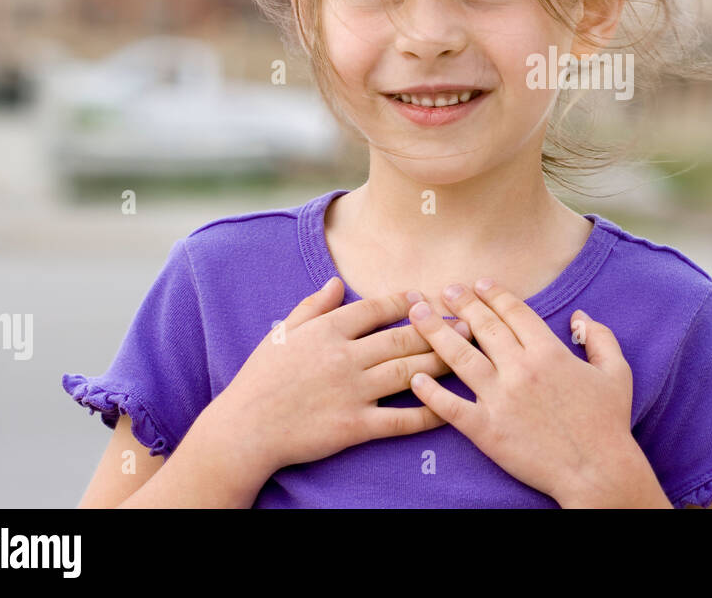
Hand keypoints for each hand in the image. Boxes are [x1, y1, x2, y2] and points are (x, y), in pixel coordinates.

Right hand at [208, 276, 471, 474]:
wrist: (244, 430)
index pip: (376, 308)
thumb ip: (312, 307)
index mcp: (327, 330)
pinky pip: (401, 418)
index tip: (426, 298)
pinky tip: (450, 404)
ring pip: (409, 371)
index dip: (405, 302)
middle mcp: (344, 357)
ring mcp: (352, 392)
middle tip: (466, 321)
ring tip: (467, 351)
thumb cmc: (260, 379)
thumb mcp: (282, 333)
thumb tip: (336, 281)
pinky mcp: (354, 426)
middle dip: (438, 328)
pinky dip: (428, 410)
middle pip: (402, 337)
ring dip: (443, 360)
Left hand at [405, 277, 669, 506]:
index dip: (495, 295)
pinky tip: (414, 379)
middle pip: (483, 326)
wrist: (597, 471)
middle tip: (444, 290)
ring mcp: (499, 399)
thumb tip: (579, 316)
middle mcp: (520, 369)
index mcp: (549, 352)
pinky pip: (450, 407)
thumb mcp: (616, 371)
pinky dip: (430, 392)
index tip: (479, 284)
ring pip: (459, 356)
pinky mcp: (486, 430)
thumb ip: (600, 337)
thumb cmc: (610, 423)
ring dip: (435, 332)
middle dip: (461, 303)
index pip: (515, 312)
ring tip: (416, 315)